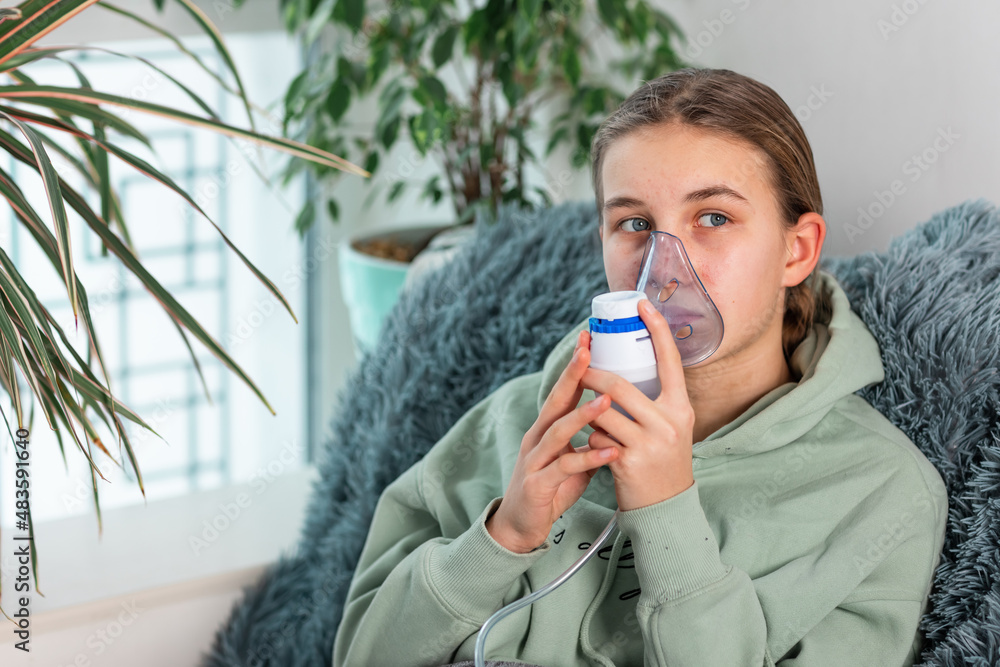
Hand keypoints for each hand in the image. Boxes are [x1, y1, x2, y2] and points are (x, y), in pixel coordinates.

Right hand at [486, 330, 619, 552]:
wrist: (519, 527)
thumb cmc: (548, 491)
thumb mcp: (572, 461)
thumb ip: (589, 441)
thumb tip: (618, 425)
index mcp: (547, 429)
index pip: (563, 391)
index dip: (576, 366)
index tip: (590, 339)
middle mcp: (537, 438)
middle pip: (555, 400)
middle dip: (573, 374)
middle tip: (590, 349)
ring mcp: (535, 460)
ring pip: (558, 431)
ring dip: (583, 414)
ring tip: (607, 400)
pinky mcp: (538, 484)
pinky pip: (564, 468)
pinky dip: (588, 458)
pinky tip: (610, 452)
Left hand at [580, 298, 695, 510]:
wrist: (664, 508)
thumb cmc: (661, 461)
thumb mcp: (669, 427)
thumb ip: (653, 401)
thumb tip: (622, 368)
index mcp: (681, 407)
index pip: (670, 360)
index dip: (657, 329)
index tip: (641, 304)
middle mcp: (669, 422)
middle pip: (620, 384)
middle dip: (592, 374)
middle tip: (579, 367)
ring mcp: (650, 442)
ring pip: (603, 410)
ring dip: (589, 410)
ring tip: (590, 415)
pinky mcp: (629, 461)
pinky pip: (597, 436)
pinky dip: (590, 436)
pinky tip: (595, 445)